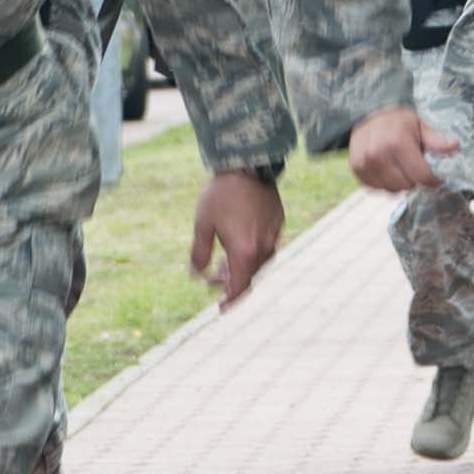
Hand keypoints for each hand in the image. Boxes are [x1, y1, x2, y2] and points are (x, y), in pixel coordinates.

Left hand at [188, 169, 287, 304]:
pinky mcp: (278, 222)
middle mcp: (263, 247)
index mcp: (245, 252)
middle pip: (249, 276)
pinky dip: (251, 252)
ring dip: (241, 266)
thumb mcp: (203, 224)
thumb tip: (196, 275)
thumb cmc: (221, 194)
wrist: (248, 165)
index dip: (230, 300)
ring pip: (258, 262)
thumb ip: (199, 253)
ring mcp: (274, 235)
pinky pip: (266, 246)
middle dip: (231, 281)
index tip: (221, 308)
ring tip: (222, 262)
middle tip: (212, 281)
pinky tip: (238, 243)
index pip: (240, 287)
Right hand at [347, 102, 457, 195]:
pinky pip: (377, 189)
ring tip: (401, 168)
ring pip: (392, 190)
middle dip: (416, 179)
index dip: (433, 179)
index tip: (435, 177)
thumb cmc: (396, 121)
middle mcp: (378, 154)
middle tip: (415, 167)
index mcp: (397, 142)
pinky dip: (386, 183)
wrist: (366, 114)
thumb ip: (435, 140)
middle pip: (408, 186)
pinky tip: (388, 170)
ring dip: (401, 183)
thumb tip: (455, 146)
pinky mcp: (357, 170)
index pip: (422, 176)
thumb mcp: (419, 125)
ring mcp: (365, 164)